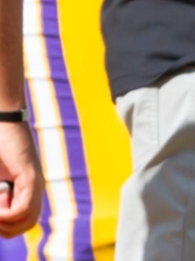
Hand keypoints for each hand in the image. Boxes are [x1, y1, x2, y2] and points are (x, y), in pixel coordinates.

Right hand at [0, 122, 40, 236]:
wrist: (4, 121)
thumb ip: (1, 194)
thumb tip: (1, 209)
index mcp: (27, 189)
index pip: (23, 223)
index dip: (4, 227)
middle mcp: (35, 188)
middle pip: (26, 225)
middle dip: (4, 228)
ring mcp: (35, 182)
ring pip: (26, 221)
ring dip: (4, 221)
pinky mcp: (30, 176)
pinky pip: (23, 209)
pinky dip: (6, 213)